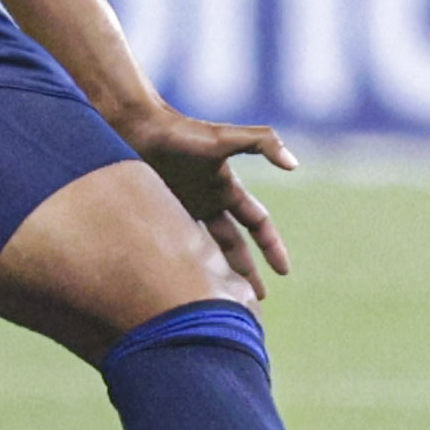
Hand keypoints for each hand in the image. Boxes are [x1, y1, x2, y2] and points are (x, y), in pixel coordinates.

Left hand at [119, 104, 297, 294]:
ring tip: (218, 300)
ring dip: (214, 272)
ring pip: (203, 250)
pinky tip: (177, 286)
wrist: (136, 128)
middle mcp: (206, 201)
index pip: (258, 223)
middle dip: (247, 270)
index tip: (284, 272)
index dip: (272, 246)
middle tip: (256, 301)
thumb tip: (294, 165)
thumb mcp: (224, 137)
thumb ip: (262, 142)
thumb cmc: (180, 132)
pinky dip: (178, 264)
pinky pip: (171, 247)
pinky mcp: (155, 214)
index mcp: (226, 188)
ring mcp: (181, 208)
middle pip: (234, 244)